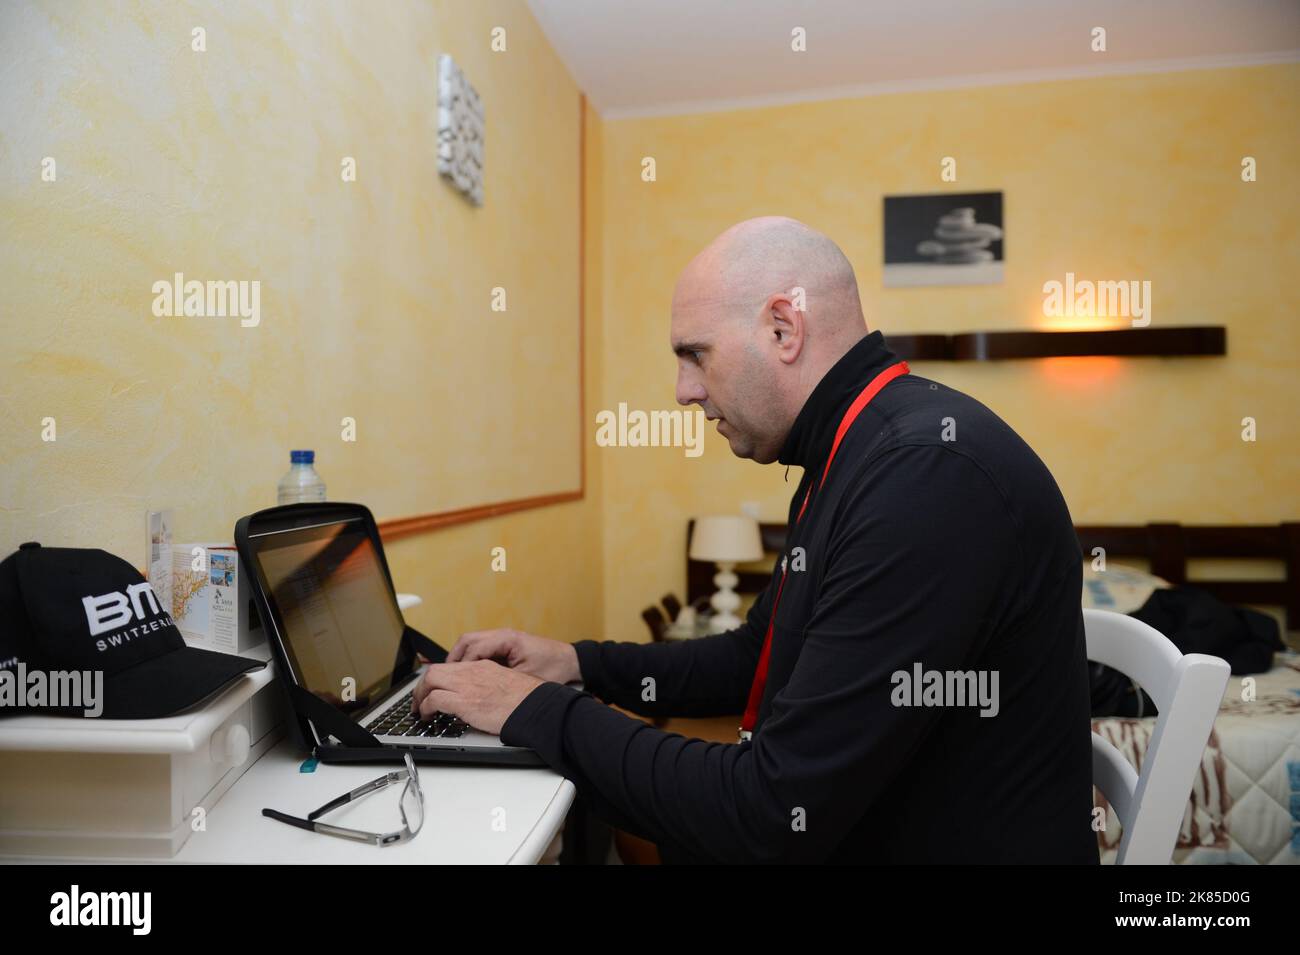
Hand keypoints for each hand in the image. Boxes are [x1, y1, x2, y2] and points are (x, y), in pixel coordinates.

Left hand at [411, 660, 542, 734]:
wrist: (536, 706)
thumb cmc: (527, 701)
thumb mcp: (505, 685)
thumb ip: (488, 686)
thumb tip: (478, 700)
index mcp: (483, 666)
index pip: (450, 667)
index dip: (436, 679)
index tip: (432, 689)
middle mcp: (472, 672)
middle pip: (435, 671)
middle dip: (422, 687)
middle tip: (419, 700)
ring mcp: (467, 685)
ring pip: (430, 680)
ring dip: (420, 696)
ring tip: (419, 710)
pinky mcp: (465, 701)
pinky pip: (434, 699)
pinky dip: (426, 707)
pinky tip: (428, 716)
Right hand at [447, 627, 579, 684]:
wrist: (570, 661)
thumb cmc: (554, 667)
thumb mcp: (527, 678)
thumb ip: (503, 681)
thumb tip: (481, 690)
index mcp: (507, 639)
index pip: (474, 649)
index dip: (461, 666)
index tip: (452, 681)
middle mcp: (502, 635)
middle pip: (467, 641)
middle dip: (453, 659)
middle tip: (444, 677)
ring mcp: (502, 638)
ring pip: (470, 643)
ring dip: (459, 658)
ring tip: (451, 677)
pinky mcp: (504, 645)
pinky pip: (479, 648)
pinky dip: (469, 659)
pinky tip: (466, 675)